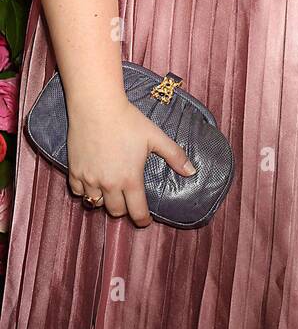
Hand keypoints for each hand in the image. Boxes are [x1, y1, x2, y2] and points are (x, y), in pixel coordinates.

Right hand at [67, 98, 195, 226]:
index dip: (142, 220)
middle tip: (129, 202)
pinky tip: (92, 183)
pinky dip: (85, 191)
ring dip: (105, 201)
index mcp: (130, 179)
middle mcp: (109, 184)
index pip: (136, 212)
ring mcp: (90, 179)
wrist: (97, 107)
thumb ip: (175, 155)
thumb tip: (191, 171)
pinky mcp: (74, 171)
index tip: (145, 221)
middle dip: (124, 210)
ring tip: (111, 193)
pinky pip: (78, 191)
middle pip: (116, 212)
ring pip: (96, 203)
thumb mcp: (156, 137)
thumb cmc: (128, 120)